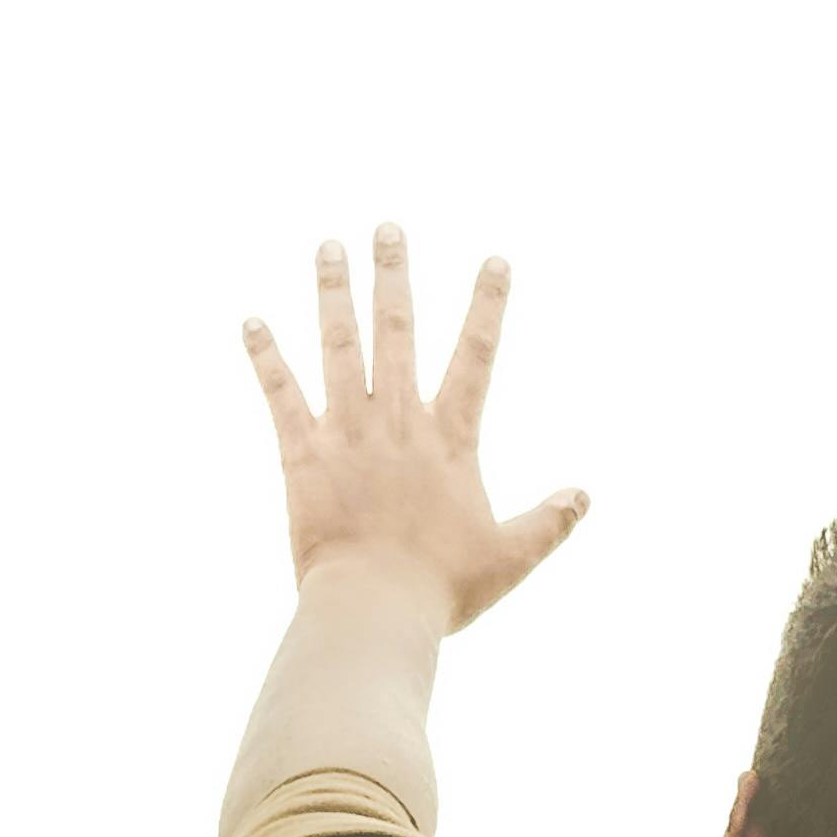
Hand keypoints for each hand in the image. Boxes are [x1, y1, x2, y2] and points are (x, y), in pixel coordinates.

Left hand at [244, 229, 587, 624]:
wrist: (374, 608)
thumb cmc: (443, 588)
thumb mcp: (509, 558)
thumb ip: (548, 523)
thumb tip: (585, 497)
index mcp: (450, 440)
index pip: (475, 357)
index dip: (487, 306)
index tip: (496, 261)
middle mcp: (398, 422)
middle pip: (397, 332)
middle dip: (394, 276)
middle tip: (389, 228)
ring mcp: (347, 433)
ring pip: (339, 346)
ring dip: (333, 293)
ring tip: (329, 247)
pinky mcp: (303, 455)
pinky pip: (281, 395)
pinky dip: (265, 357)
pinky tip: (251, 322)